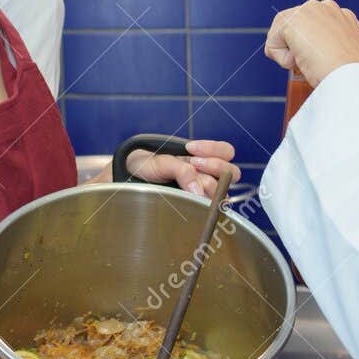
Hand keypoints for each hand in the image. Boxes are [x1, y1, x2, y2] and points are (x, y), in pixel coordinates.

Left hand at [123, 139, 239, 197]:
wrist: (126, 182)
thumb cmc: (142, 167)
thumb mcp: (158, 161)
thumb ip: (179, 169)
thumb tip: (198, 189)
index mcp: (198, 156)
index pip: (225, 151)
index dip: (214, 150)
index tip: (192, 150)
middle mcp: (205, 173)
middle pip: (231, 171)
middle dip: (214, 167)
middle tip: (195, 166)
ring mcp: (202, 192)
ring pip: (223, 191)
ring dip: (210, 187)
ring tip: (191, 187)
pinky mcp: (196, 207)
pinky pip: (212, 209)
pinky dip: (207, 206)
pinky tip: (193, 203)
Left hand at [264, 0, 358, 86]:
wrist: (353, 77)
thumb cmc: (358, 75)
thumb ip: (350, 45)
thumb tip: (342, 49)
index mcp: (345, 17)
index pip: (314, 33)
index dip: (314, 53)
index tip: (328, 64)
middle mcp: (327, 8)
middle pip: (296, 33)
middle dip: (300, 51)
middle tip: (320, 65)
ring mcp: (310, 11)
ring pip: (283, 38)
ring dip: (292, 57)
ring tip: (313, 63)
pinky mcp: (292, 20)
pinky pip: (273, 46)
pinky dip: (283, 61)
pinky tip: (304, 62)